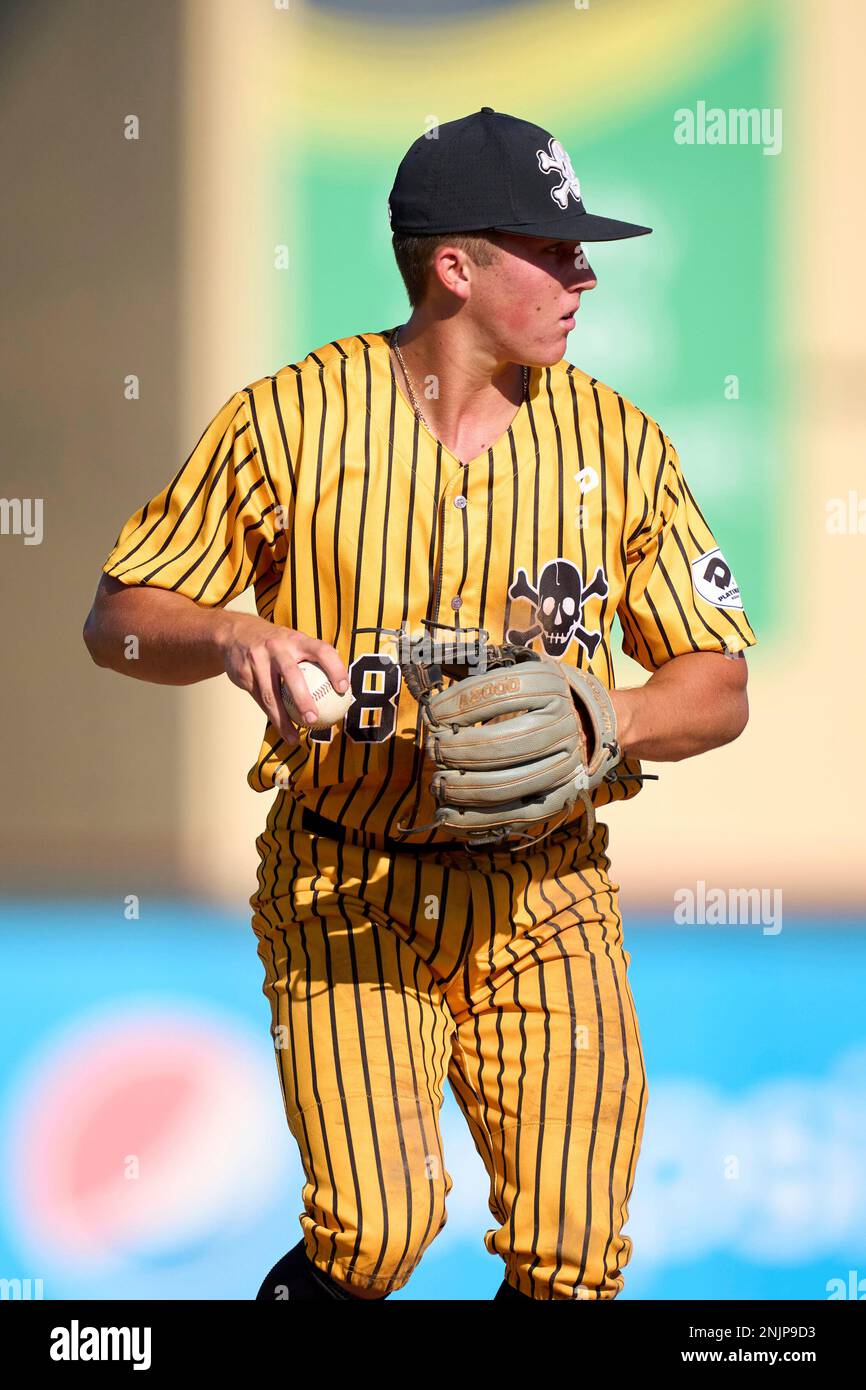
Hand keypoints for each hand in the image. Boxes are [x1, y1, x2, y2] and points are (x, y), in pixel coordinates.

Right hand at [215, 611, 349, 747]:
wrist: (234, 633)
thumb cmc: (276, 644)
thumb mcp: (293, 641)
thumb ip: (313, 657)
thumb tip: (342, 684)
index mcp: (296, 639)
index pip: (321, 650)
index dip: (335, 668)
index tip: (343, 689)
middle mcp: (277, 648)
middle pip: (292, 675)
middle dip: (303, 699)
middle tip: (313, 719)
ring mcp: (258, 661)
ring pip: (271, 695)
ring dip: (283, 719)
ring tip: (294, 737)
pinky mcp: (244, 674)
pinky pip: (260, 700)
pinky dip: (272, 717)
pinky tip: (282, 729)